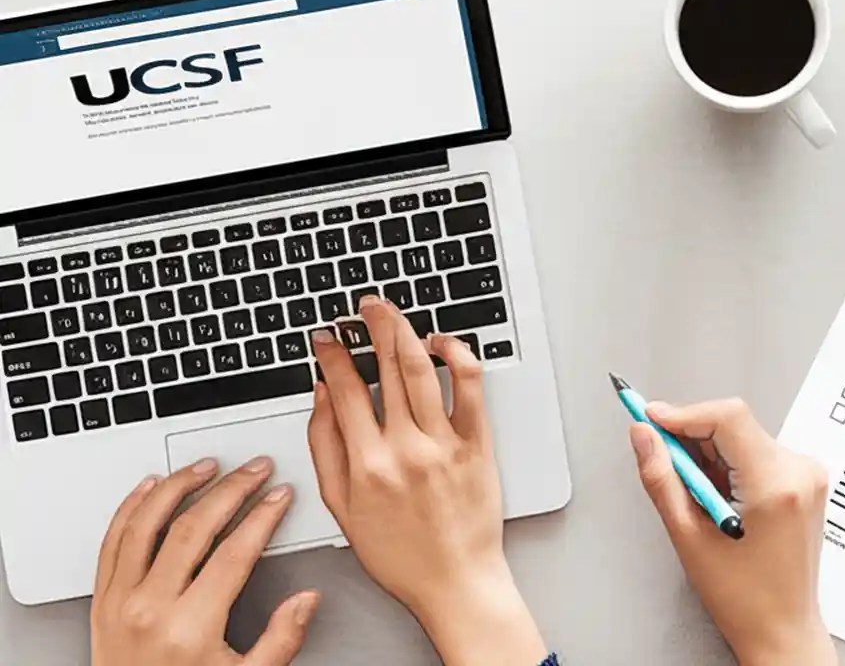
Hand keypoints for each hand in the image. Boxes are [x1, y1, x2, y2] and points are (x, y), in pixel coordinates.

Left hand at [91, 457, 317, 665]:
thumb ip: (281, 640)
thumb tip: (306, 601)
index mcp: (191, 628)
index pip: (234, 553)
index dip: (263, 517)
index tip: (279, 496)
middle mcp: (150, 609)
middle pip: (193, 528)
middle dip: (231, 489)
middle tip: (255, 470)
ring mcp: (120, 601)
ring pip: (147, 524)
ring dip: (179, 486)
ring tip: (206, 466)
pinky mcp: (101, 601)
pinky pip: (112, 541)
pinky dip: (131, 507)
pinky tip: (150, 488)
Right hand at [308, 297, 545, 665]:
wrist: (456, 581)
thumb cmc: (401, 554)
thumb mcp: (343, 508)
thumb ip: (326, 448)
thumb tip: (322, 397)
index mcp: (368, 464)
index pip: (344, 389)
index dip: (332, 355)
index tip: (327, 339)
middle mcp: (406, 448)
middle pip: (385, 367)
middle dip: (372, 327)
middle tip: (364, 308)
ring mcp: (445, 443)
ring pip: (422, 368)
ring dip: (405, 331)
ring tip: (393, 314)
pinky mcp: (477, 444)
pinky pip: (470, 387)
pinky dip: (457, 356)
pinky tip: (442, 344)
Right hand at [630, 399, 836, 665]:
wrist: (784, 629)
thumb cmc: (744, 599)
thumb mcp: (690, 538)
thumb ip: (661, 479)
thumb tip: (643, 436)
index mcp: (776, 485)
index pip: (728, 418)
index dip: (684, 413)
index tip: (651, 419)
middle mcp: (801, 472)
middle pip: (735, 425)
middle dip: (692, 436)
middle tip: (663, 461)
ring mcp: (808, 474)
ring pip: (744, 437)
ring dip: (710, 453)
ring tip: (696, 496)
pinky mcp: (805, 480)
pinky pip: (758, 452)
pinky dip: (729, 463)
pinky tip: (718, 496)